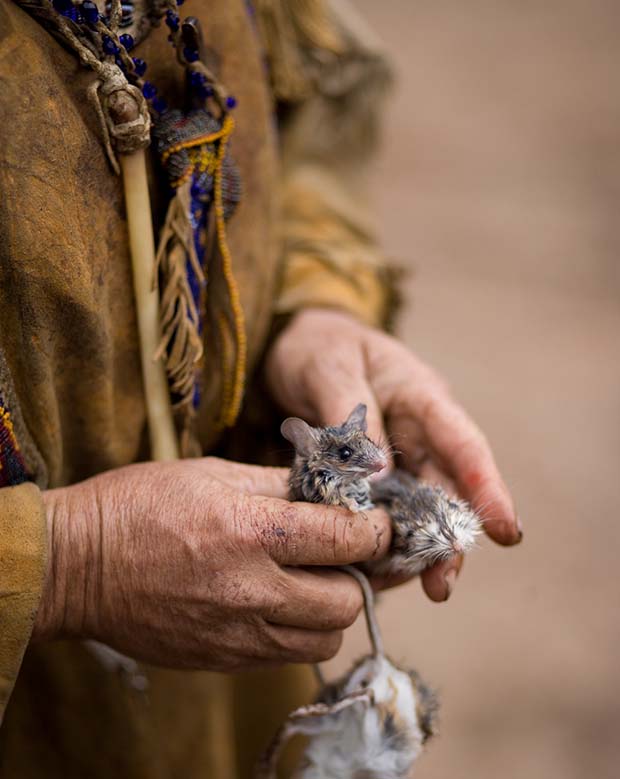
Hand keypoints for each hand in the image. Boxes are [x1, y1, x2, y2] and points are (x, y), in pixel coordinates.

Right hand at [34, 458, 390, 670]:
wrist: (76, 565)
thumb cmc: (140, 505)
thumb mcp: (213, 473)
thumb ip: (279, 484)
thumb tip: (329, 491)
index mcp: (251, 531)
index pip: (346, 538)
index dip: (375, 529)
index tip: (376, 521)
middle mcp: (251, 589)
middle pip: (347, 602)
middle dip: (356, 575)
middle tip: (339, 553)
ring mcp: (236, 634)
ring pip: (324, 640)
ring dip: (331, 611)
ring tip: (310, 581)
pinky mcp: (222, 659)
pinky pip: (286, 657)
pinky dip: (297, 632)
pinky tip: (277, 604)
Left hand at [265, 308, 520, 601]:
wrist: (298, 349)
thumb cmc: (319, 348)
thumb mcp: (330, 369)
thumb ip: (354, 418)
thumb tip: (379, 477)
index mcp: (421, 398)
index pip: (463, 445)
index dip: (486, 488)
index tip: (505, 531)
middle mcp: (419, 433)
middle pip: (444, 491)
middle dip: (446, 540)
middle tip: (441, 587)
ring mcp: (398, 456)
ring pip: (416, 510)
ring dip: (414, 550)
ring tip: (401, 586)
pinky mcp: (373, 476)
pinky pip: (383, 512)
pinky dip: (379, 540)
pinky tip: (370, 569)